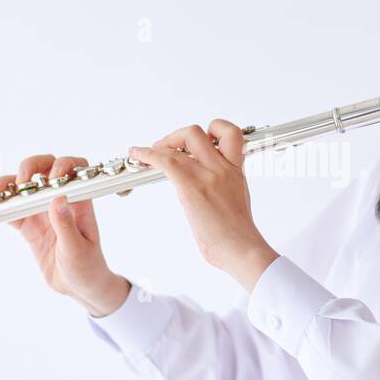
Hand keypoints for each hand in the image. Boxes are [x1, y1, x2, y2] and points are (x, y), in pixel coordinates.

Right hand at [0, 154, 130, 315]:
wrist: (78, 287)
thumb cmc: (87, 267)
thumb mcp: (78, 248)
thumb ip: (66, 225)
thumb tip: (58, 199)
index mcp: (79, 202)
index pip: (74, 170)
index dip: (63, 165)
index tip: (51, 178)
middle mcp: (60, 202)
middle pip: (45, 170)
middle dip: (31, 167)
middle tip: (22, 180)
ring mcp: (42, 212)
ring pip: (23, 188)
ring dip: (9, 185)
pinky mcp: (29, 226)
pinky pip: (12, 211)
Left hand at [129, 119, 278, 290]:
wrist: (241, 248)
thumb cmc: (237, 236)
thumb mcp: (235, 203)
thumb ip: (222, 190)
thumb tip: (210, 195)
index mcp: (235, 171)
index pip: (231, 134)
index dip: (214, 131)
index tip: (201, 141)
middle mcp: (222, 167)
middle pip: (199, 133)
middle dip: (177, 136)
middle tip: (167, 149)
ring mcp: (207, 174)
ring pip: (183, 138)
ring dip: (161, 144)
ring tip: (149, 152)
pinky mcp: (191, 185)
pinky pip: (166, 159)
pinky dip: (148, 154)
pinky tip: (138, 156)